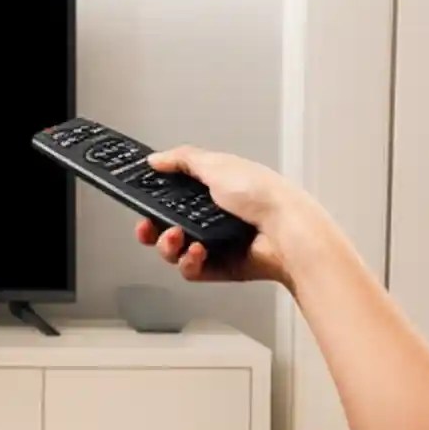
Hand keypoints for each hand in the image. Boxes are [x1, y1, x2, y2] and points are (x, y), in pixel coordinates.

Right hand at [135, 146, 309, 285]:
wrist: (288, 230)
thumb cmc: (263, 195)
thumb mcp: (217, 164)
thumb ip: (182, 159)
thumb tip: (155, 159)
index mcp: (213, 190)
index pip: (172, 197)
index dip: (152, 201)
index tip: (140, 202)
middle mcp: (212, 218)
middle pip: (166, 227)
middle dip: (152, 229)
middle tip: (148, 227)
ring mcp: (215, 244)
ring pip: (174, 252)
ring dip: (168, 246)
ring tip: (177, 238)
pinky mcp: (220, 268)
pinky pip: (191, 270)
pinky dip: (189, 261)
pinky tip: (198, 251)